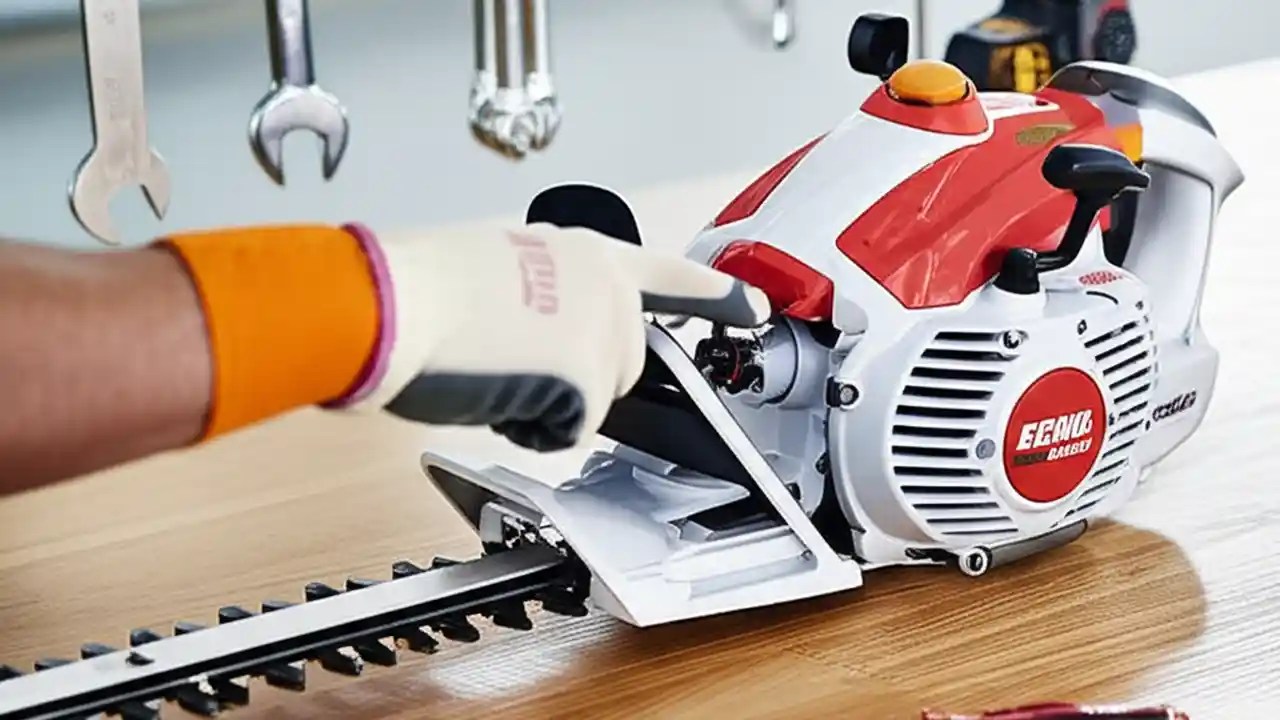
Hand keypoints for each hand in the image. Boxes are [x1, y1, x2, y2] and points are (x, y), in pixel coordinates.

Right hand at [339, 222, 770, 450]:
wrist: (397, 301)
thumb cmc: (424, 287)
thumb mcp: (507, 272)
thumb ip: (553, 298)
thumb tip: (549, 340)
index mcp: (585, 252)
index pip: (669, 274)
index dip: (716, 297)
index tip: (754, 308)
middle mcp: (607, 285)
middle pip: (624, 364)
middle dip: (576, 380)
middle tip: (512, 359)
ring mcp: (604, 329)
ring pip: (597, 401)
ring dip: (549, 403)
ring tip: (495, 368)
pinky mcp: (589, 376)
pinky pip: (569, 429)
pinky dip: (530, 426)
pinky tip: (495, 392)